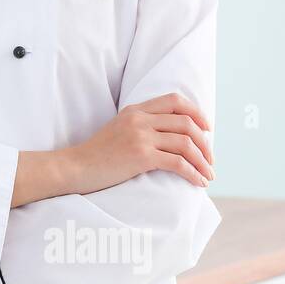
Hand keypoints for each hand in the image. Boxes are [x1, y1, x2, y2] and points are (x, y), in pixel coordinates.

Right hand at [64, 92, 214, 194]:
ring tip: (208, 175)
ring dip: (203, 161)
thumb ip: (141, 126)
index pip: (175, 101)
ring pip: (186, 143)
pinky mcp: (141, 156)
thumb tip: (171, 136)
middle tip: (210, 160)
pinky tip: (198, 182)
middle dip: (205, 143)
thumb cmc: (96, 155)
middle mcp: (140, 119)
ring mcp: (140, 136)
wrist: (74, 167)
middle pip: (186, 123)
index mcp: (135, 110)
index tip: (206, 129)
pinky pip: (178, 163)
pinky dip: (193, 173)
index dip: (196, 113)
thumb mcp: (119, 130)